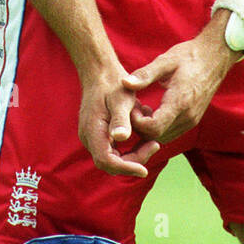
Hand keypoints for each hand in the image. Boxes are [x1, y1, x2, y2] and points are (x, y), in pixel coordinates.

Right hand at [77, 62, 160, 177]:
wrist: (101, 73)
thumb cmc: (112, 85)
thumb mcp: (121, 100)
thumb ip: (120, 120)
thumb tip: (121, 137)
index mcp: (92, 131)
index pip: (107, 161)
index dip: (126, 168)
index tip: (144, 170)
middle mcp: (89, 138)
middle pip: (111, 163)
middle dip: (133, 161)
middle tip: (154, 146)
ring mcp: (93, 137)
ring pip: (113, 159)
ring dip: (133, 155)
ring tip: (152, 142)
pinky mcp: (99, 135)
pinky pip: (114, 150)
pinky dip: (130, 148)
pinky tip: (144, 137)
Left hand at [123, 14, 238, 145]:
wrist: (215, 58)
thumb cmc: (189, 57)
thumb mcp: (165, 61)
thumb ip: (145, 74)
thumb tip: (124, 83)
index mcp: (180, 102)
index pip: (154, 128)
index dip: (137, 122)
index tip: (132, 107)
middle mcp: (188, 116)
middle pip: (157, 136)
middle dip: (140, 127)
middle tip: (134, 108)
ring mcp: (192, 120)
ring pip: (164, 137)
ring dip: (149, 128)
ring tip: (142, 108)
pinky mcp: (193, 120)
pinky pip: (171, 132)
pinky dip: (159, 127)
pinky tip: (152, 110)